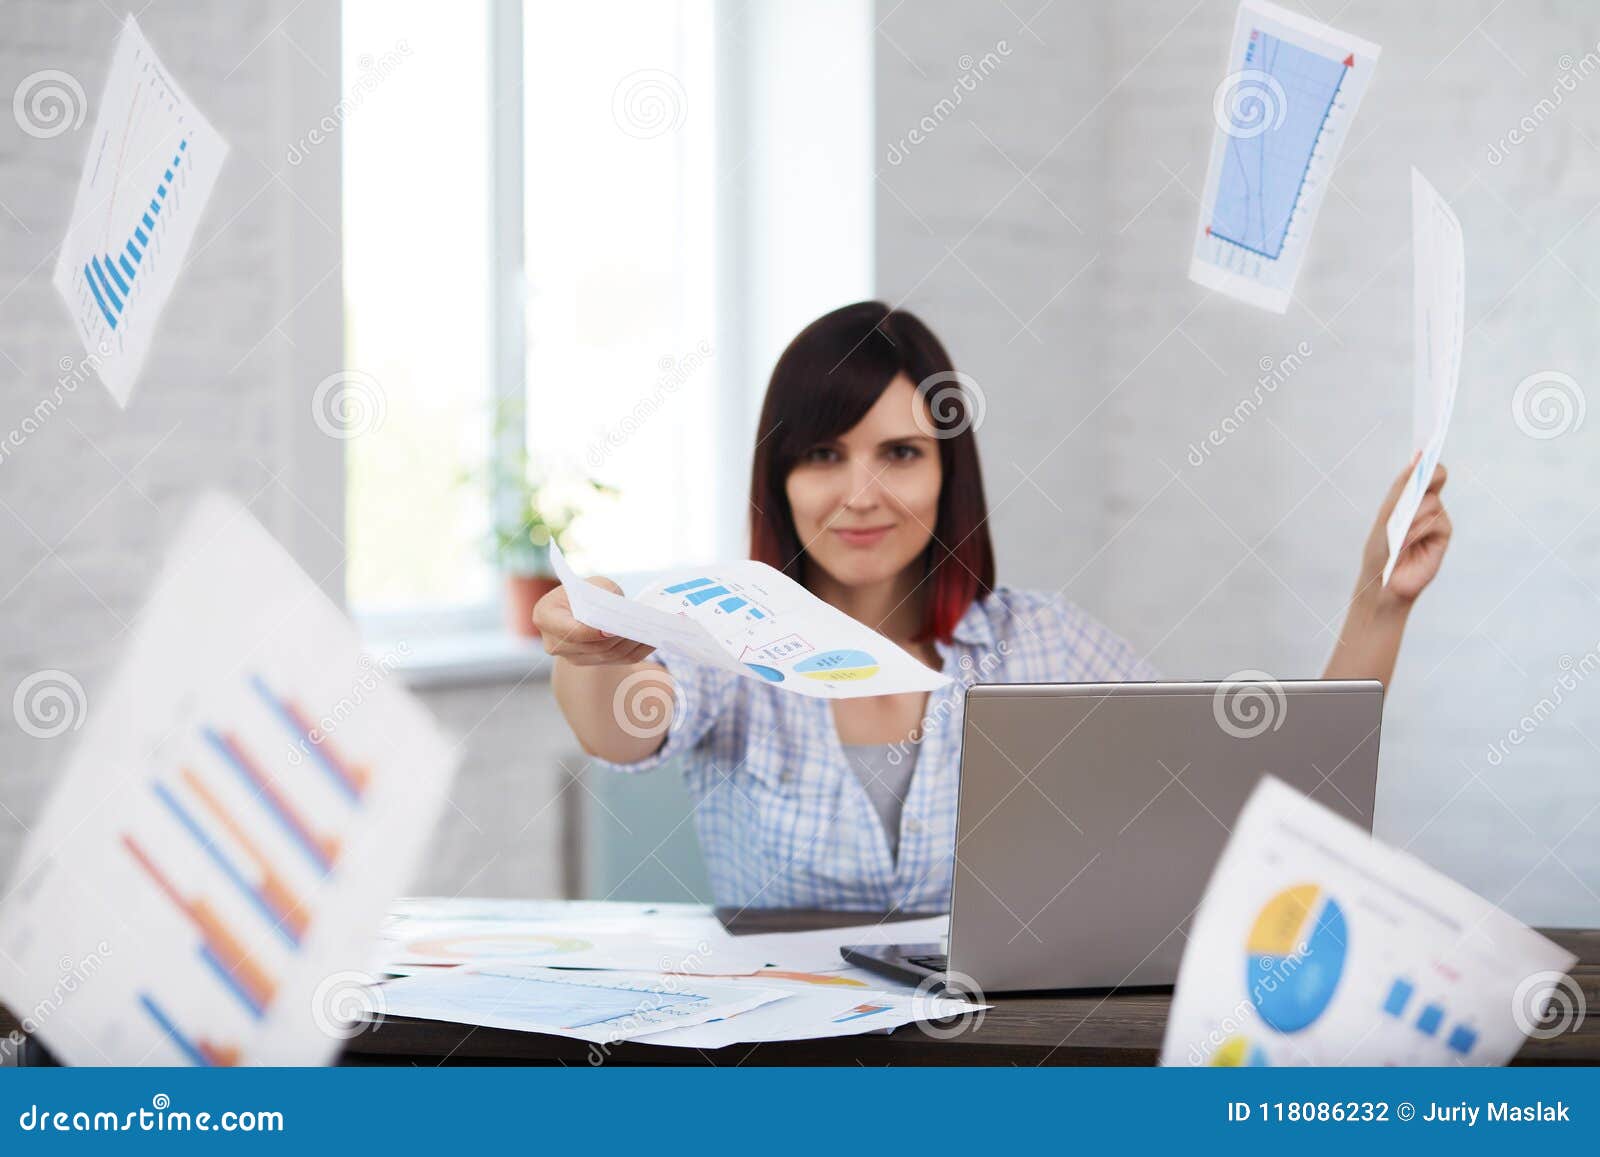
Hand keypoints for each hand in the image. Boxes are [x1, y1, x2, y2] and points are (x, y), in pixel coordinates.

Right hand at [533, 578, 654, 665]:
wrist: (579, 607)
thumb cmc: (585, 590)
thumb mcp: (593, 584)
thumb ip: (604, 595)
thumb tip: (620, 617)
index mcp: (545, 617)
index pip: (570, 631)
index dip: (592, 632)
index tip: (613, 628)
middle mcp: (554, 643)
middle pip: (593, 646)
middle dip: (620, 637)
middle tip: (644, 628)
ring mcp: (572, 658)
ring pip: (608, 656)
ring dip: (633, 644)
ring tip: (654, 632)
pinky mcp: (592, 664)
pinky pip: (618, 660)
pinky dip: (639, 650)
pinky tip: (655, 639)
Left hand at [1360, 453, 1451, 605]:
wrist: (1383, 581)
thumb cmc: (1381, 549)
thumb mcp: (1387, 515)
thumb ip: (1402, 488)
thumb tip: (1418, 459)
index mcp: (1409, 495)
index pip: (1421, 469)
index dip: (1425, 457)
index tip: (1425, 446)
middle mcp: (1426, 502)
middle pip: (1436, 476)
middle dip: (1429, 473)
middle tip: (1423, 476)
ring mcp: (1436, 517)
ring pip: (1430, 501)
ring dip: (1411, 515)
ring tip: (1397, 532)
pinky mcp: (1443, 534)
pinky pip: (1435, 520)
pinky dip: (1417, 529)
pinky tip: (1406, 541)